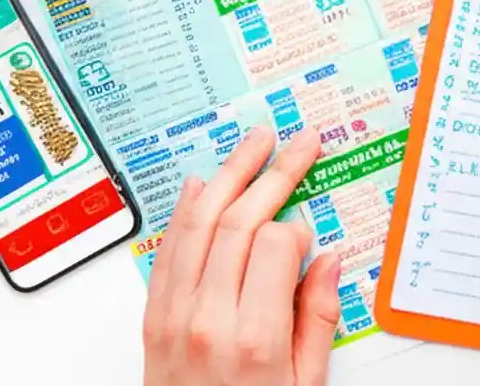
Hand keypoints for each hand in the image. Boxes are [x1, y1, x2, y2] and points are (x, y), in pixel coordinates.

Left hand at [142, 126, 340, 385]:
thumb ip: (318, 321)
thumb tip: (326, 263)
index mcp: (254, 337)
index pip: (273, 244)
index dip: (296, 227)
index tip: (306, 234)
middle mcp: (207, 318)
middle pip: (237, 221)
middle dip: (271, 172)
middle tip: (295, 142)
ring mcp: (173, 315)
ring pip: (198, 223)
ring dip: (228, 174)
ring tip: (253, 144)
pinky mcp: (153, 318)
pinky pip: (167, 248)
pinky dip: (184, 210)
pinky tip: (202, 184)